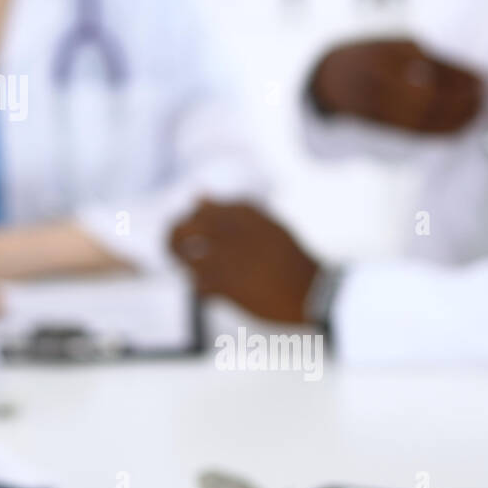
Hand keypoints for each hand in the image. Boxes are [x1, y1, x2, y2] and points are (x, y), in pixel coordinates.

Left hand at [169, 199, 318, 323]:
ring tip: (201, 274)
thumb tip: (198, 195)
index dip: (191, 223)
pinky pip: (198, 286)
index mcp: (241, 212)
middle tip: (176, 253)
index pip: (199, 210)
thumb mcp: (265, 225)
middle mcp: (230, 230)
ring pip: (185, 257)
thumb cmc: (290, 259)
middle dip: (172, 241)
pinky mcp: (227, 284)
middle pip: (182, 229)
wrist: (314, 291)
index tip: (194, 235)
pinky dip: (203, 290)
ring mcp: (226, 257)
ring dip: (188, 267)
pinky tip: (215, 293)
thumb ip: (229, 210)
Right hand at [310, 38, 483, 133]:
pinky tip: (458, 126)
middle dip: (460, 104)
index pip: (428, 73)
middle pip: (426, 102)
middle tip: (484, 99)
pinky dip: (441, 131)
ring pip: (421, 122)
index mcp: (381, 59)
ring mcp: (375, 109)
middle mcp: (375, 87)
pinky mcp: (380, 127)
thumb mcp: (400, 47)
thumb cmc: (369, 58)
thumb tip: (475, 79)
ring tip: (477, 114)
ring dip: (455, 121)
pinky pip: (415, 134)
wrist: (327, 81)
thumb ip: (434, 62)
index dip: (460, 80)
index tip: (484, 81)